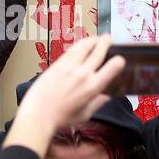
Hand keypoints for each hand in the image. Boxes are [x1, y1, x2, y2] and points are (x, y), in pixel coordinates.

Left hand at [11, 36, 125, 152]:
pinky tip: (79, 46)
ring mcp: (69, 67)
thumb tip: (106, 97)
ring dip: (92, 40)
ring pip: (84, 46)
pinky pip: (71, 50)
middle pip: (98, 52)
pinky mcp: (57, 64)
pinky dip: (78, 45)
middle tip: (108, 38)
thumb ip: (97, 104)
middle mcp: (83, 74)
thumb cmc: (60, 119)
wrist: (38, 114)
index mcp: (93, 87)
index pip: (112, 68)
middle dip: (105, 42)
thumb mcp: (84, 115)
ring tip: (95, 38)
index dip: (118, 61)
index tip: (120, 59)